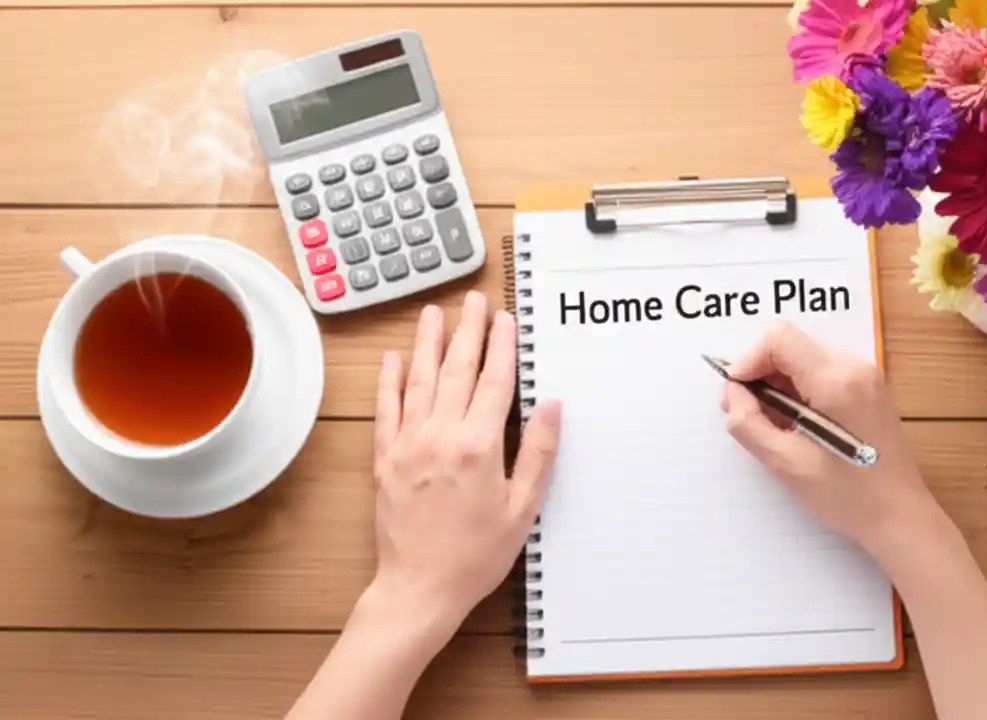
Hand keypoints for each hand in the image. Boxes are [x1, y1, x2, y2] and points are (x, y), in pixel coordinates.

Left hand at [366, 291, 561, 629]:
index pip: (494, 382)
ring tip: (434, 313)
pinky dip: (390, 380)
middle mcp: (440, 436)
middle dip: (468, 331)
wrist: (419, 588)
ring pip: (420, 380)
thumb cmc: (475, 556)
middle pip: (457, 370)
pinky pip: (386, 409)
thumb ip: (538, 453)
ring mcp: (408, 444)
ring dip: (429, 342)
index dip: (502, 346)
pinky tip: (394, 358)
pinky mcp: (385, 459)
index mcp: (479, 446)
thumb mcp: (522, 508)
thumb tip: (551, 406)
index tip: (505, 319)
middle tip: (473, 300)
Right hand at [720, 321, 942, 560]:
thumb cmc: (847, 496)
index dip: (747, 360)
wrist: (901, 517)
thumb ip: (749, 422)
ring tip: (770, 425)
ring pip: (803, 358)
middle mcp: (854, 367)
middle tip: (744, 412)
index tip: (736, 394)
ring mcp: (865, 376)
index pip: (779, 338)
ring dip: (777, 383)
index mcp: (836, 381)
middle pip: (790, 345)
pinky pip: (821, 373)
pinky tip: (794, 424)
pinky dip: (798, 390)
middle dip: (759, 372)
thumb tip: (733, 392)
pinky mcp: (867, 389)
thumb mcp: (786, 463)